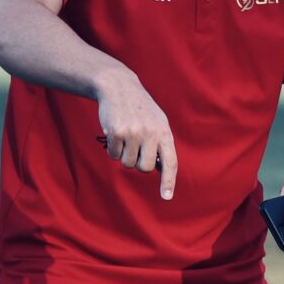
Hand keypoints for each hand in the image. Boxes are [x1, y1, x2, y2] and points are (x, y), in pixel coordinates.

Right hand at [96, 69, 175, 199]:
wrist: (118, 86)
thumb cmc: (140, 108)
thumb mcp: (157, 121)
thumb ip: (161, 144)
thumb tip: (161, 169)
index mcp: (164, 132)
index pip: (170, 162)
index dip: (168, 181)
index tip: (166, 197)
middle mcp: (150, 133)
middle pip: (145, 168)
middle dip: (138, 163)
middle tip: (135, 148)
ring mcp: (133, 133)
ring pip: (127, 163)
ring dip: (124, 155)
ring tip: (125, 136)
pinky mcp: (116, 132)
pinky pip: (114, 155)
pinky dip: (113, 148)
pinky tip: (115, 132)